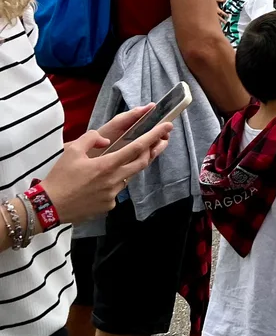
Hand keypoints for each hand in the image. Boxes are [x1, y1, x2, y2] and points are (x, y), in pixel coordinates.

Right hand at [41, 106, 172, 226]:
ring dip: (131, 167)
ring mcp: (113, 195)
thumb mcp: (71, 151)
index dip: (154, 136)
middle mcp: (114, 180)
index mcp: (107, 165)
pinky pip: (116, 191)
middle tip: (163, 140)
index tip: (167, 127)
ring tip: (124, 160)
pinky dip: (113, 183)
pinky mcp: (109, 206)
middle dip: (155, 150)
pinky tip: (99, 184)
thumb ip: (91, 138)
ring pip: (128, 177)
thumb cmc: (59, 178)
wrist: (48, 207)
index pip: (137, 147)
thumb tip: (106, 140)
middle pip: (142, 162)